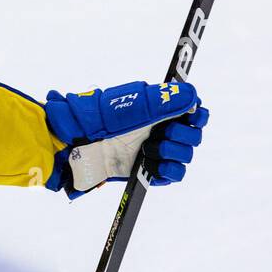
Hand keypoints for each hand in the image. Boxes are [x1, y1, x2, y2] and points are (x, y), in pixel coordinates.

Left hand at [44, 81, 207, 196]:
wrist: (73, 144)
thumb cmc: (98, 117)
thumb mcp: (133, 103)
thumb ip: (165, 99)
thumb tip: (193, 96)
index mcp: (157, 108)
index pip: (192, 111)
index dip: (197, 114)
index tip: (192, 115)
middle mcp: (157, 129)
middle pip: (193, 134)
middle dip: (184, 134)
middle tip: (165, 133)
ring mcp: (152, 151)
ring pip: (186, 155)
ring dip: (176, 152)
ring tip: (151, 150)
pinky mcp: (146, 172)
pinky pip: (174, 175)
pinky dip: (172, 171)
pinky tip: (158, 165)